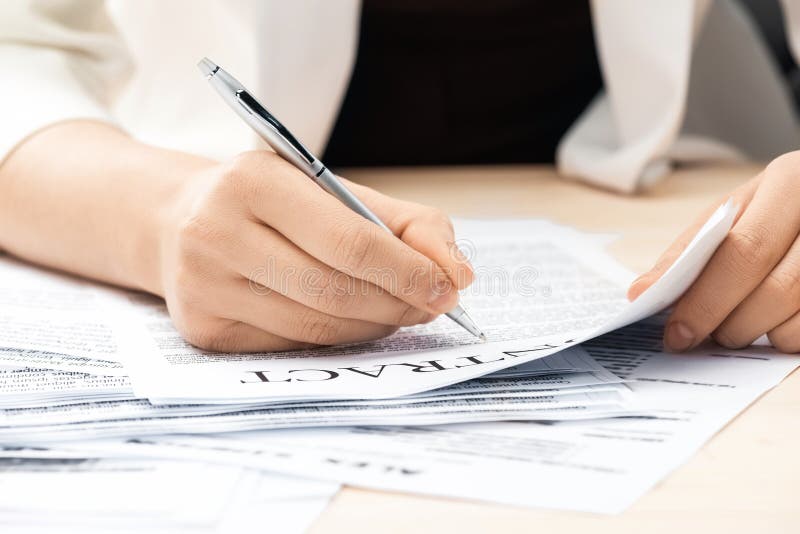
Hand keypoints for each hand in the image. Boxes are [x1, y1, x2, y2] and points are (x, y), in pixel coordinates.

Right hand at [158, 151, 473, 351]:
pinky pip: (292, 345)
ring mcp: (203, 285)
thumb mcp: (333, 191)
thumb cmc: (273, 203)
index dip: (408, 271)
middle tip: (433, 305)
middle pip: (334, 290)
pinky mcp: (202, 328)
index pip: (349, 241)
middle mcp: (216, 232)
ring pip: (315, 326)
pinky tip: (354, 321)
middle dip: (398, 304)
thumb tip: (458, 274)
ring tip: (399, 311)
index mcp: (254, 182)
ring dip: (374, 325)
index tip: (450, 288)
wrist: (181, 220)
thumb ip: (405, 223)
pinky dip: (337, 338)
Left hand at [628, 152, 799, 352]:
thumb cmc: (775, 208)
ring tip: (732, 329)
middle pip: (775, 288)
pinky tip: (770, 327)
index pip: (743, 251)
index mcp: (791, 182)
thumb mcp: (735, 211)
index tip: (675, 331)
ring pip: (798, 315)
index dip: (705, 299)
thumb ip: (691, 249)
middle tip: (697, 337)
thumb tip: (642, 293)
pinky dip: (786, 337)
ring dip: (756, 335)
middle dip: (726, 323)